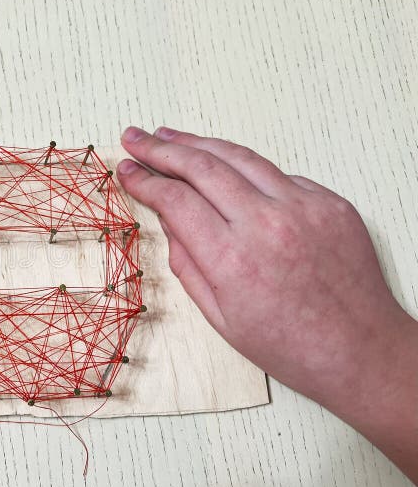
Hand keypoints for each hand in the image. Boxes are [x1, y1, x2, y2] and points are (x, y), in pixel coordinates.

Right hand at [117, 126, 417, 482]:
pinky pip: (277, 174)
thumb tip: (167, 217)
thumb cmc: (289, 344)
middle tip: (136, 137)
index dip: (145, 180)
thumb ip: (187, 262)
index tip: (127, 170)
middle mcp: (267, 224)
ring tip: (170, 135)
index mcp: (233, 260)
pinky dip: (246, 168)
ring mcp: (304, 208)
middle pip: (202, 166)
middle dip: (161, 148)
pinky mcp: (330, 202)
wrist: (360, 350)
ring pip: (240, 157)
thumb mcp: (220, 315)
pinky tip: (226, 169)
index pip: (175, 200)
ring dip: (199, 142)